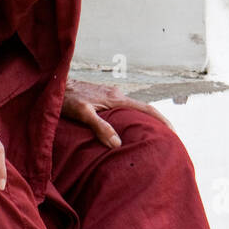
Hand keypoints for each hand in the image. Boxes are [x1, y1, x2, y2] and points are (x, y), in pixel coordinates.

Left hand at [60, 79, 174, 148]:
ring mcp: (111, 95)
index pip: (147, 109)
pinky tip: (127, 128)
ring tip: (150, 137)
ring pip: (133, 109)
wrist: (54, 84)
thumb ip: (100, 126)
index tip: (174, 133)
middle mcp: (117, 95)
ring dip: (143, 120)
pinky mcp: (103, 98)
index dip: (162, 121)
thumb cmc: (66, 99)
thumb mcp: (83, 113)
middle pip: (143, 109)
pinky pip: (122, 109)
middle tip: (167, 139)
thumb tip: (118, 144)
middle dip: (157, 122)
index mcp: (117, 99)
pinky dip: (130, 118)